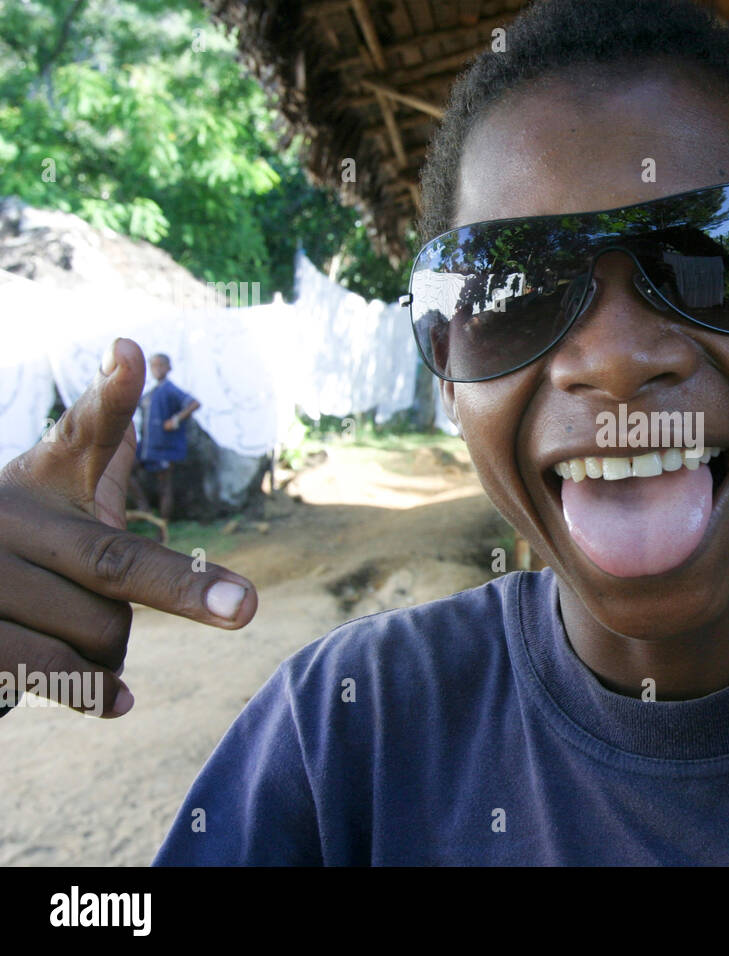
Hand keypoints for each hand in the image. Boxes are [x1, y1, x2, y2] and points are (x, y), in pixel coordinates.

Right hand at [0, 338, 256, 718]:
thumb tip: (132, 354)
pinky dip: (95, 692)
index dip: (110, 393)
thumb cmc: (24, 533)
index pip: (80, 428)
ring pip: (96, 626)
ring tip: (91, 638)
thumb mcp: (55, 483)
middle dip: (184, 589)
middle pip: (113, 561)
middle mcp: (5, 516)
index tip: (132, 350)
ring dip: (113, 648)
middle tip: (246, 608)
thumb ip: (99, 437)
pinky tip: (118, 702)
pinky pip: (54, 672)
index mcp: (40, 475)